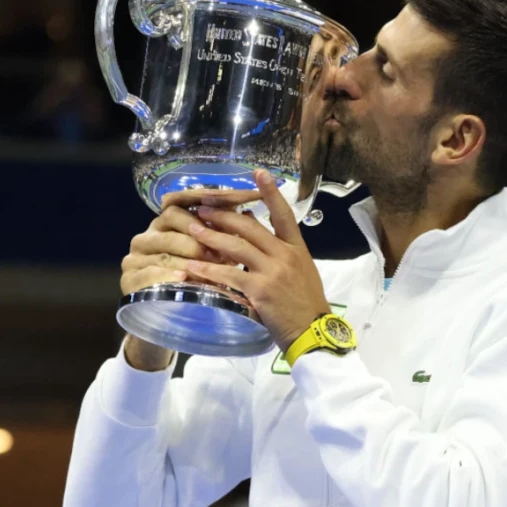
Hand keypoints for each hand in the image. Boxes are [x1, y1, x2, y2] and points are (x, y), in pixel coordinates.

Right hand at [119, 189, 259, 296]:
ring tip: (208, 268)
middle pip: (171, 223)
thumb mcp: (210, 260)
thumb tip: (251, 212)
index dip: (203, 212)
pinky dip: (167, 276)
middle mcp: (147, 236)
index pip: (179, 206)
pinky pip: (147, 273)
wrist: (172, 322)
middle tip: (220, 252)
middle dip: (199, 236)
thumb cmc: (197, 285)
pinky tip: (183, 279)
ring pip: (163, 249)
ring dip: (187, 258)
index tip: (227, 221)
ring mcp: (134, 257)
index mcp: (164, 225)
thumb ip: (221, 236)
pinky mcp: (128, 280)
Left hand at [185, 170, 330, 350]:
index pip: (284, 215)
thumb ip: (280, 253)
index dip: (270, 193)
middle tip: (203, 207)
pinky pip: (229, 275)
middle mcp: (285, 255)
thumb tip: (255, 228)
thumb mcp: (300, 272)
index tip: (258, 173)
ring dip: (211, 235)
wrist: (313, 333)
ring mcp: (273, 272)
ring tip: (192, 227)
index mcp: (297, 249)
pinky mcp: (260, 290)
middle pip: (251, 227)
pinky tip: (193, 265)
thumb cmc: (306, 305)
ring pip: (237, 246)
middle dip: (224, 215)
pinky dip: (209, 269)